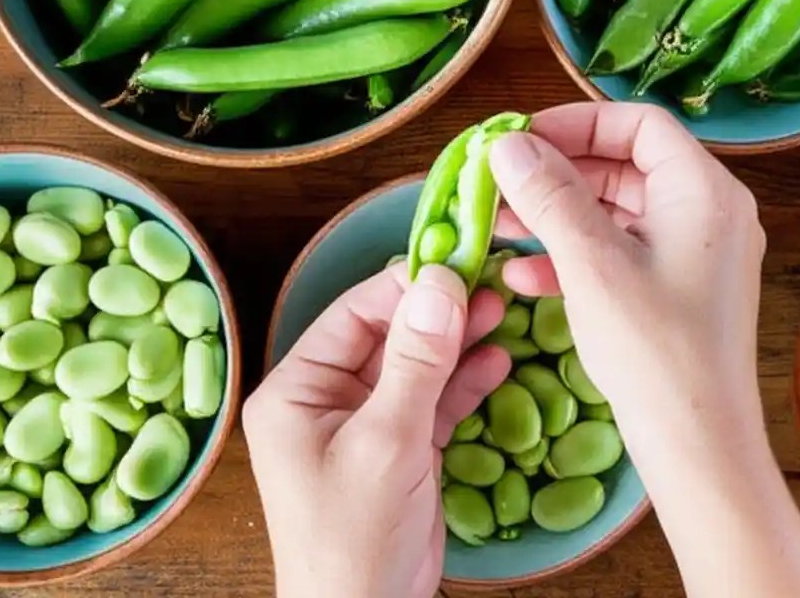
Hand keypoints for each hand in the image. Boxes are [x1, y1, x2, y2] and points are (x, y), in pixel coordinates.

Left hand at [243, 264, 509, 597]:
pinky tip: (499, 359)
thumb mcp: (386, 442)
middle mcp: (326, 401)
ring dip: (458, 342)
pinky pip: (433, 402)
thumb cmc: (353, 537)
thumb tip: (440, 282)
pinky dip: (464, 382)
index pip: (353, 315)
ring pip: (416, 367)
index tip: (458, 262)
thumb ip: (415, 362)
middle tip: (491, 281)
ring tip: (503, 310)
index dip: (405, 286)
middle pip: (388, 336)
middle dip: (439, 312)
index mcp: (296, 391)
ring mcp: (366, 426)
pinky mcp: (401, 451)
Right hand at [489, 102, 767, 439]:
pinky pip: (623, 254)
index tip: (518, 138)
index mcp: (704, 190)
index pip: (639, 124)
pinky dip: (576, 257)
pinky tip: (523, 277)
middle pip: (626, 166)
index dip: (575, 122)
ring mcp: (697, 254)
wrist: (698, 444)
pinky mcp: (679, 292)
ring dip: (557, 217)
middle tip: (497, 183)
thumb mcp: (591, 265)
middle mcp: (710, 213)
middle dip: (557, 173)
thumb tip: (507, 145)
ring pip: (618, 214)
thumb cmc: (653, 350)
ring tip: (498, 227)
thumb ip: (549, 197)